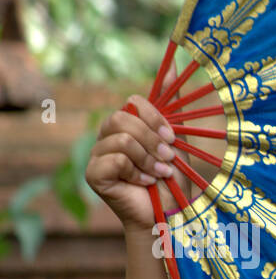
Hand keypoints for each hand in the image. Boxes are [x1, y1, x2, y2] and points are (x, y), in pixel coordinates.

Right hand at [84, 67, 189, 233]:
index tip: (172, 139)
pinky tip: (143, 184)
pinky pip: (114, 159)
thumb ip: (173, 105)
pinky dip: (136, 172)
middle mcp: (108, 135)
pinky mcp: (93, 173)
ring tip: (158, 174)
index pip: (133, 102)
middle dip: (151, 139)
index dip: (155, 118)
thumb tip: (175, 63)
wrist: (170, 214)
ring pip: (121, 139)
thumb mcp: (179, 138)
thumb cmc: (174, 179)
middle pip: (123, 117)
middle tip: (167, 158)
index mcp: (127, 125)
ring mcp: (98, 154)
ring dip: (148, 159)